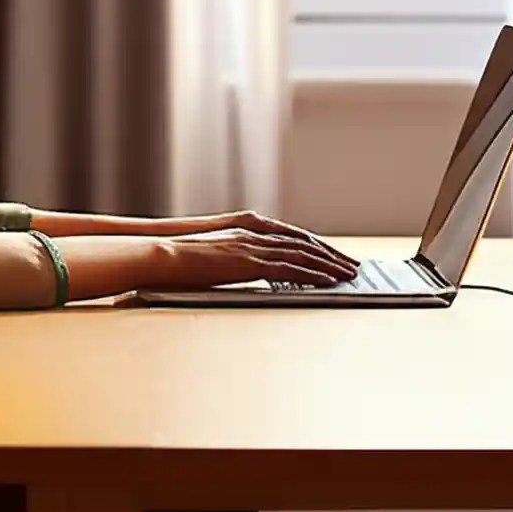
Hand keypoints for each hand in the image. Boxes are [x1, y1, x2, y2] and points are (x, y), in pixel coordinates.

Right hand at [154, 228, 358, 288]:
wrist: (161, 256)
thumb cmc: (180, 261)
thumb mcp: (215, 258)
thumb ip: (237, 260)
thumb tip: (250, 273)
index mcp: (247, 230)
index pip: (291, 237)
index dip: (316, 247)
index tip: (333, 256)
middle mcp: (255, 234)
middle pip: (304, 243)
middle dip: (331, 255)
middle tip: (352, 265)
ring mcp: (253, 246)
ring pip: (302, 255)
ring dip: (329, 265)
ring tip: (349, 275)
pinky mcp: (249, 262)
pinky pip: (289, 269)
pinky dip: (312, 275)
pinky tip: (328, 282)